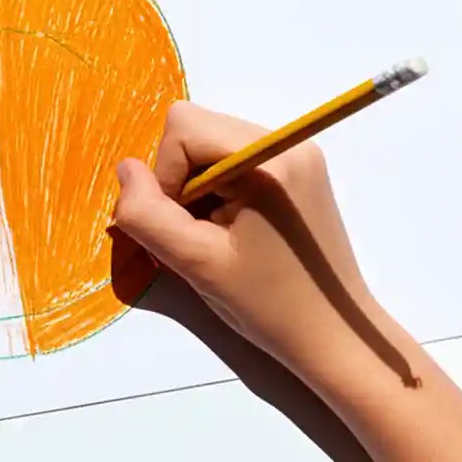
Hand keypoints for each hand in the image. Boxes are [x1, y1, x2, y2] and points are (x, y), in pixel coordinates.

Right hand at [113, 101, 370, 378]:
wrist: (336, 334)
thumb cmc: (268, 305)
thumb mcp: (197, 264)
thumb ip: (148, 215)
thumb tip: (125, 170)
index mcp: (267, 159)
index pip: (183, 126)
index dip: (165, 175)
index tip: (183, 227)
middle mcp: (286, 141)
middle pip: (196, 127)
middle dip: (179, 177)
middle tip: (198, 230)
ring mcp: (295, 153)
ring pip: (210, 141)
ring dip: (197, 184)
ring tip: (217, 233)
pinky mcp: (296, 169)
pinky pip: (232, 157)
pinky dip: (217, 187)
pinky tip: (233, 227)